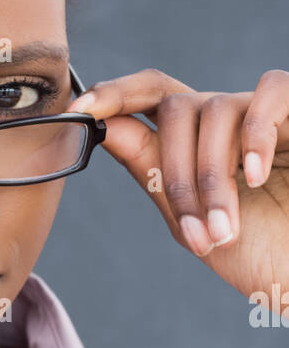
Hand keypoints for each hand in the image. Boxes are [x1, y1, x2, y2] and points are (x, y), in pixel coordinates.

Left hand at [70, 68, 288, 302]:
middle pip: (176, 108)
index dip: (113, 95)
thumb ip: (154, 173)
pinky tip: (253, 176)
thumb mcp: (192, 223)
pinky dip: (255, 133)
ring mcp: (265, 115)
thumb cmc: (262, 256)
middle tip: (193, 232)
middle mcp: (228, 123)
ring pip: (215, 108)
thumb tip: (105, 128)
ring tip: (226, 230)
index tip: (78, 110)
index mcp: (196, 145)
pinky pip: (270, 91)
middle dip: (174, 172)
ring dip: (212, 177)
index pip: (149, 99)